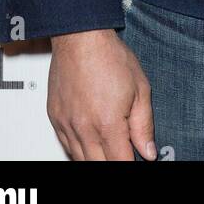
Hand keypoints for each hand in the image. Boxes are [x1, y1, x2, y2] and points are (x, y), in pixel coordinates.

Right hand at [47, 29, 154, 160]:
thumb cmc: (109, 56)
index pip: (120, 163)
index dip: (131, 164)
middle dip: (114, 161)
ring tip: (108, 148)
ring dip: (96, 158)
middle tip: (123, 152)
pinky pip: (66, 146)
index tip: (136, 159)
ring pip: (80, 160)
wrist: (80, 38)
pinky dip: (79, 149)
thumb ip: (144, 125)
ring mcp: (66, 125)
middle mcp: (84, 129)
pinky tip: (89, 142)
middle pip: (99, 166)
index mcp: (108, 124)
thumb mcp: (140, 89)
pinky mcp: (55, 119)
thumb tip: (148, 151)